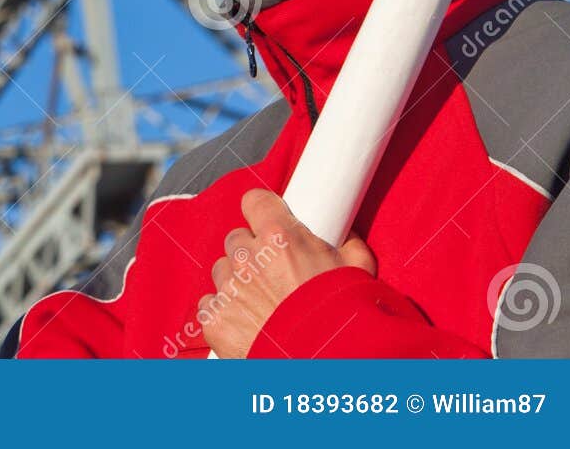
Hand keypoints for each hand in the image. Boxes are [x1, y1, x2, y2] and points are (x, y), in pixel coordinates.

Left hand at [200, 188, 376, 357]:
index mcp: (281, 238)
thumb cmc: (347, 322)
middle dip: (255, 254)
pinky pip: (211, 304)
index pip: (255, 201)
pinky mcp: (214, 318)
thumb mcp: (358, 274)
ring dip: (239, 283)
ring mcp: (228, 288)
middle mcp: (248, 258)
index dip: (264, 211)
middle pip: (238, 240)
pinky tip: (252, 326)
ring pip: (223, 271)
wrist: (328, 368)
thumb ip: (346, 247)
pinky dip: (227, 313)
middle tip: (279, 276)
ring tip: (268, 306)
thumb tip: (345, 234)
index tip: (270, 221)